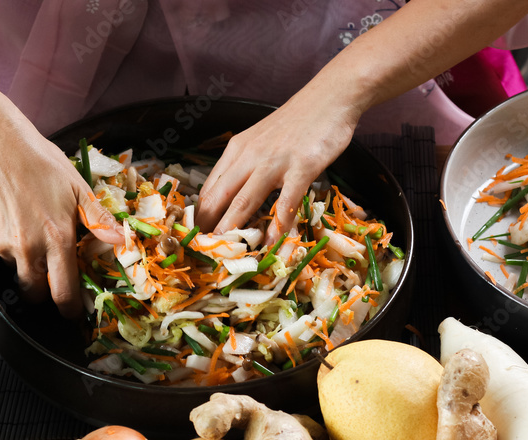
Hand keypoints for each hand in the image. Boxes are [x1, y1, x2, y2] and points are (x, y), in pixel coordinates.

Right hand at [0, 125, 120, 316]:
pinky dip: (11, 247)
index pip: (62, 293)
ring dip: (27, 267)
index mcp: (56, 240)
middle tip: (53, 279)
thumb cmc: (44, 164)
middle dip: (46, 294)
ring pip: (17, 273)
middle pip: (35, 294)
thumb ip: (99, 221)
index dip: (69, 309)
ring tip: (35, 238)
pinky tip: (16, 221)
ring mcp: (3, 244)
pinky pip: (1, 253)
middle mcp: (28, 249)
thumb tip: (122, 242)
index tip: (73, 311)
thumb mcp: (79, 189)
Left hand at [196, 81, 360, 244]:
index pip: (209, 189)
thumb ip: (246, 165)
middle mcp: (249, 156)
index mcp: (236, 150)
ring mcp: (274, 162)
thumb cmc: (296, 122)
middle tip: (202, 254)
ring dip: (232, 230)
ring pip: (245, 201)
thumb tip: (233, 198)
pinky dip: (277, 226)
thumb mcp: (260, 140)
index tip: (198, 239)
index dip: (200, 217)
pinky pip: (286, 202)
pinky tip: (271, 244)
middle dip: (207, 228)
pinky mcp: (301, 167)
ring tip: (225, 254)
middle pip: (219, 197)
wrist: (329, 97)